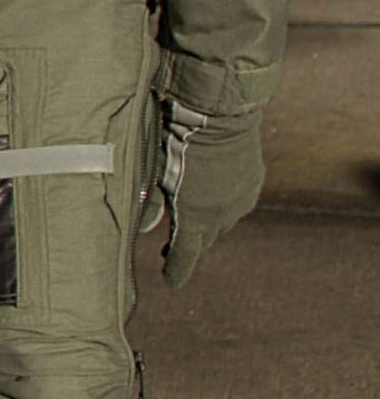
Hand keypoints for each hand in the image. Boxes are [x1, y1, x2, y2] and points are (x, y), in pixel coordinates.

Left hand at [159, 102, 262, 285]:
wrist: (218, 117)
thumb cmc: (176, 145)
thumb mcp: (155, 175)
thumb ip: (150, 204)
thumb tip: (145, 228)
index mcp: (196, 218)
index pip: (186, 255)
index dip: (178, 270)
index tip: (171, 282)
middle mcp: (223, 215)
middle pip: (204, 238)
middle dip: (189, 243)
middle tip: (171, 246)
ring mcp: (241, 199)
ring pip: (222, 220)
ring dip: (208, 221)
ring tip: (191, 216)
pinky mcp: (253, 183)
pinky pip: (237, 201)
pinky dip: (223, 202)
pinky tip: (212, 192)